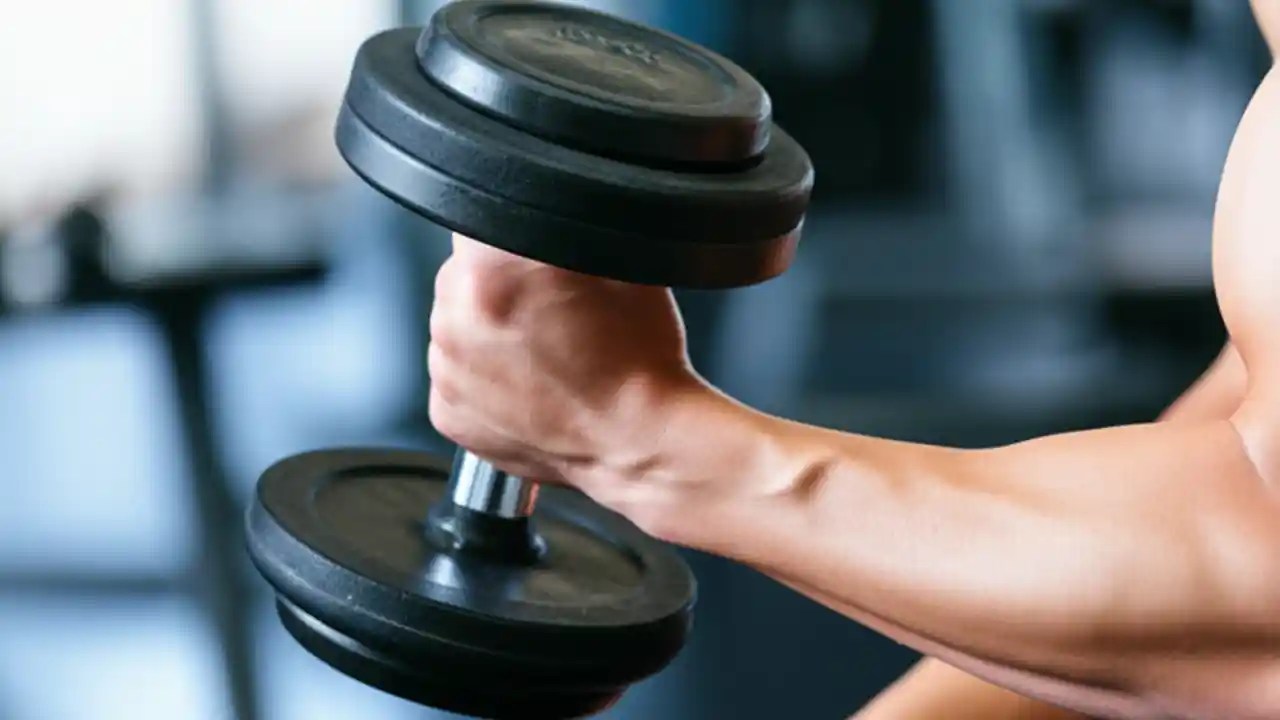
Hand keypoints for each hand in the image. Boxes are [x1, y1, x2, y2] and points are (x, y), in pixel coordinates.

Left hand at [428, 234, 707, 503]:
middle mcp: (454, 319)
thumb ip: (566, 222)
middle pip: (463, 273)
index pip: (478, 213)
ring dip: (489, 331)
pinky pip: (458, 375)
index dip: (512, 229)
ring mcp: (446, 371)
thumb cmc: (640, 358)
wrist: (641, 441)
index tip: (533, 251)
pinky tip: (530, 383)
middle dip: (499, 283)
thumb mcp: (618, 257)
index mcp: (489, 270)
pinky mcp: (447, 413)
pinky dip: (485, 377)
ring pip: (458, 326)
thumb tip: (545, 197)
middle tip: (554, 311)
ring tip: (546, 353)